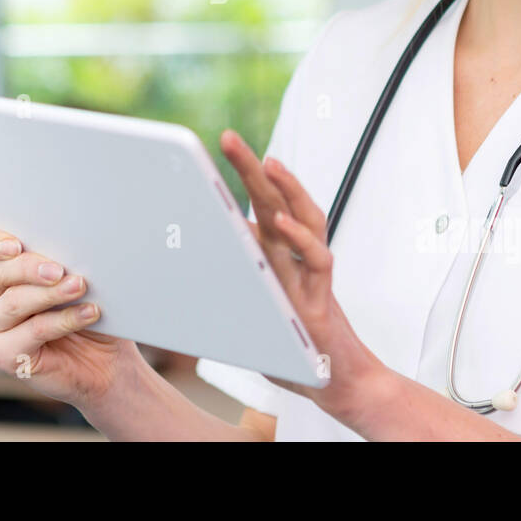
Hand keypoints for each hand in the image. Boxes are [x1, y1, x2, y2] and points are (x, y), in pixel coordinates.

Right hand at [0, 224, 143, 410]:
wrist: (105, 355)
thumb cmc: (86, 301)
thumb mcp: (71, 270)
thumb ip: (57, 254)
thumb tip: (68, 237)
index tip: (15, 244)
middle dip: (28, 267)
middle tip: (59, 269)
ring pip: (13, 303)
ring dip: (50, 293)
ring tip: (80, 286)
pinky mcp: (4, 354)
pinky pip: (34, 330)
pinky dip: (64, 319)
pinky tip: (88, 312)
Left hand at [220, 129, 385, 425]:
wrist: (336, 382)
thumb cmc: (288, 345)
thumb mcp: (245, 308)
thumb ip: (222, 282)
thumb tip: (184, 259)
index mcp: (272, 254)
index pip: (257, 202)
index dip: (241, 173)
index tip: (217, 146)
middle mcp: (292, 257)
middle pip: (276, 200)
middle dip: (253, 167)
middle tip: (229, 138)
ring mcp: (309, 275)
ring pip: (305, 219)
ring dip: (288, 189)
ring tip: (269, 163)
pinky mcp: (321, 299)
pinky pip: (316, 262)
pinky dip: (301, 241)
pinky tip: (281, 225)